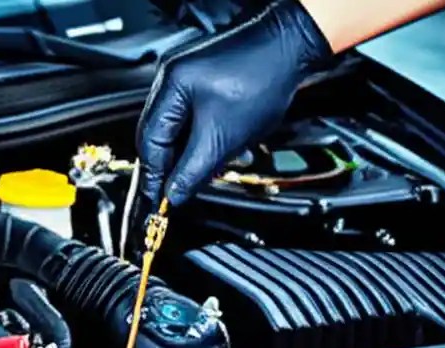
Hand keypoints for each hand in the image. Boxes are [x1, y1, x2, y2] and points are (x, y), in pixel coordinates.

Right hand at [136, 0, 331, 207]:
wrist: (294, 49)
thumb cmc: (263, 78)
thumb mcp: (222, 138)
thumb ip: (193, 171)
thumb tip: (175, 194)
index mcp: (170, 85)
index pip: (150, 141)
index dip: (154, 175)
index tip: (158, 200)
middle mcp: (174, 77)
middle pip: (160, 135)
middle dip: (172, 165)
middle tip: (177, 191)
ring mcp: (190, 76)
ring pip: (179, 129)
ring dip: (191, 153)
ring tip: (204, 172)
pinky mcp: (208, 80)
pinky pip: (195, 118)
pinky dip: (204, 138)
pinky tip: (217, 151)